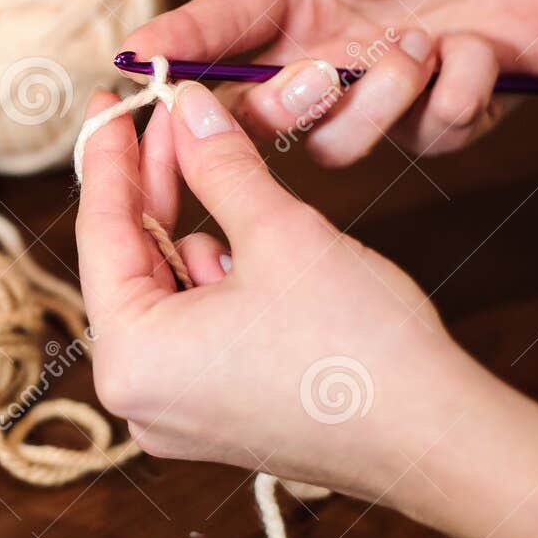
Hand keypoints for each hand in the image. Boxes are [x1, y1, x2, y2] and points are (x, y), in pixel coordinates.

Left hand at [75, 82, 479, 513]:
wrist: (437, 440)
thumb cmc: (358, 346)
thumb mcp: (279, 233)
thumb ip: (219, 165)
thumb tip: (188, 106)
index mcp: (129, 357)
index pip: (100, 232)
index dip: (107, 155)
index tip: (107, 98)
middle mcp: (135, 394)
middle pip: (127, 262)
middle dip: (154, 187)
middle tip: (169, 115)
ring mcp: (171, 412)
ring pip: (163, 291)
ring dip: (192, 231)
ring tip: (227, 183)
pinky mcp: (210, 416)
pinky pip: (191, 328)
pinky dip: (213, 281)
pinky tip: (253, 255)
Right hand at [123, 0, 537, 163]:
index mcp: (287, 4)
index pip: (212, 35)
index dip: (170, 51)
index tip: (136, 61)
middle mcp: (314, 60)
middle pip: (251, 116)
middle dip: (278, 104)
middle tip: (324, 67)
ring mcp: (366, 101)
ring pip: (331, 145)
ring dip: (384, 94)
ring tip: (429, 37)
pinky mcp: (424, 128)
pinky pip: (420, 135)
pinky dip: (455, 87)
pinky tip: (477, 50)